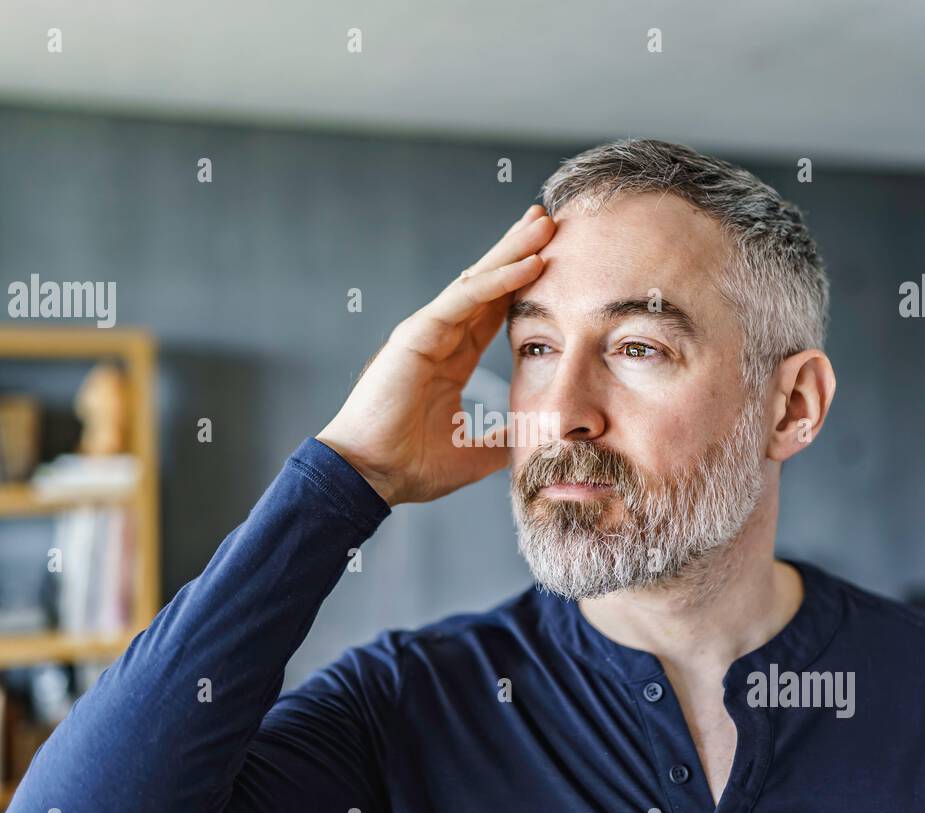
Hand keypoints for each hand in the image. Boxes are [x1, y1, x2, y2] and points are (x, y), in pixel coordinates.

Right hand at [316, 204, 555, 505]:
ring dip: (513, 252)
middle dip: (518, 251)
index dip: (521, 284)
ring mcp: (426, 333)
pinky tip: (527, 263)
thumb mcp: (476, 453)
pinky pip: (463, 300)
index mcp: (450, 360)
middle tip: (551, 220)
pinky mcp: (415, 335)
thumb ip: (505, 438)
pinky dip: (497, 281)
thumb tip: (538, 439)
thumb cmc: (410, 467)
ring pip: (477, 281)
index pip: (493, 312)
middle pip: (487, 285)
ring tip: (544, 224)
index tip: (552, 259)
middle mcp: (438, 338)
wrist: (371, 478)